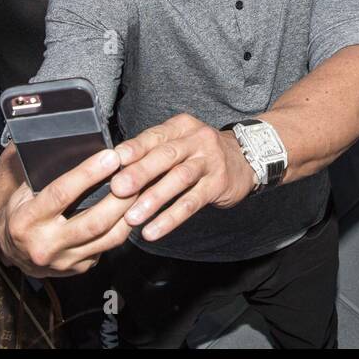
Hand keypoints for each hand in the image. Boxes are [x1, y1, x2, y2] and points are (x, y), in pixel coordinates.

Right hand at [0, 146, 138, 276]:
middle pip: (94, 221)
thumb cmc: (20, 211)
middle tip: (136, 173)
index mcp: (25, 221)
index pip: (61, 194)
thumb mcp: (19, 189)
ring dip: (129, 212)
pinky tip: (133, 209)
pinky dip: (124, 226)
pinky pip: (108, 247)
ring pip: (108, 238)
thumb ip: (38, 169)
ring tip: (142, 189)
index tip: (110, 157)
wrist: (13, 252)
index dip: (88, 174)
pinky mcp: (79, 268)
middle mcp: (44, 245)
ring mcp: (63, 261)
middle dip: (120, 197)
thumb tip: (62, 137)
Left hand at [109, 113, 255, 241]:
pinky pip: (192, 203)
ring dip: (154, 199)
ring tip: (133, 217)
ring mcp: (209, 161)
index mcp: (180, 127)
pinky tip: (154, 231)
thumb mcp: (178, 143)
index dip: (133, 149)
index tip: (112, 161)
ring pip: (179, 179)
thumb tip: (113, 170)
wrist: (246, 157)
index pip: (153, 136)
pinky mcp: (218, 184)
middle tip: (118, 189)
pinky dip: (171, 218)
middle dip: (140, 172)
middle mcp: (196, 140)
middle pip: (166, 156)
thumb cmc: (200, 153)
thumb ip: (151, 153)